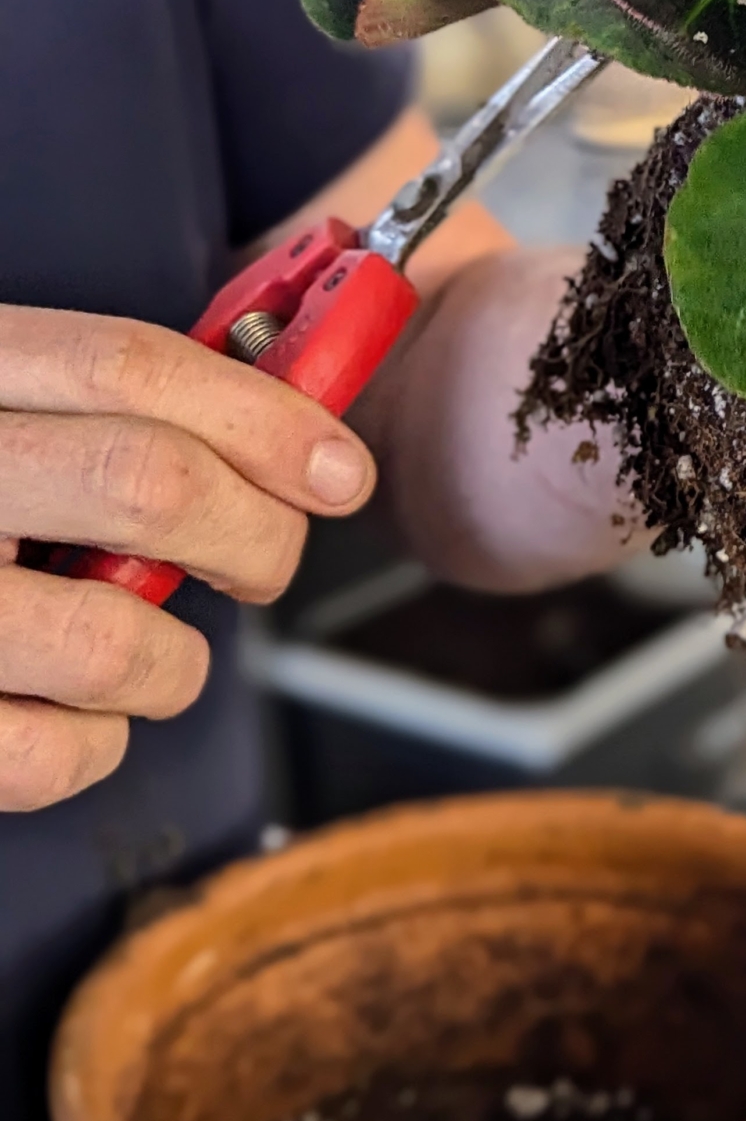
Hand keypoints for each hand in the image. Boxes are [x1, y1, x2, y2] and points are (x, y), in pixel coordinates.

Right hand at [0, 306, 375, 810]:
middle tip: (261, 562)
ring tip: (149, 650)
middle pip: (150, 485)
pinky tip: (74, 714)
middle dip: (255, 535)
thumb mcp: (0, 410)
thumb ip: (105, 407)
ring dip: (174, 660)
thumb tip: (293, 436)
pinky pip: (49, 754)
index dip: (264, 416)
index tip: (338, 469)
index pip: (130, 366)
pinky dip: (96, 746)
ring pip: (116, 640)